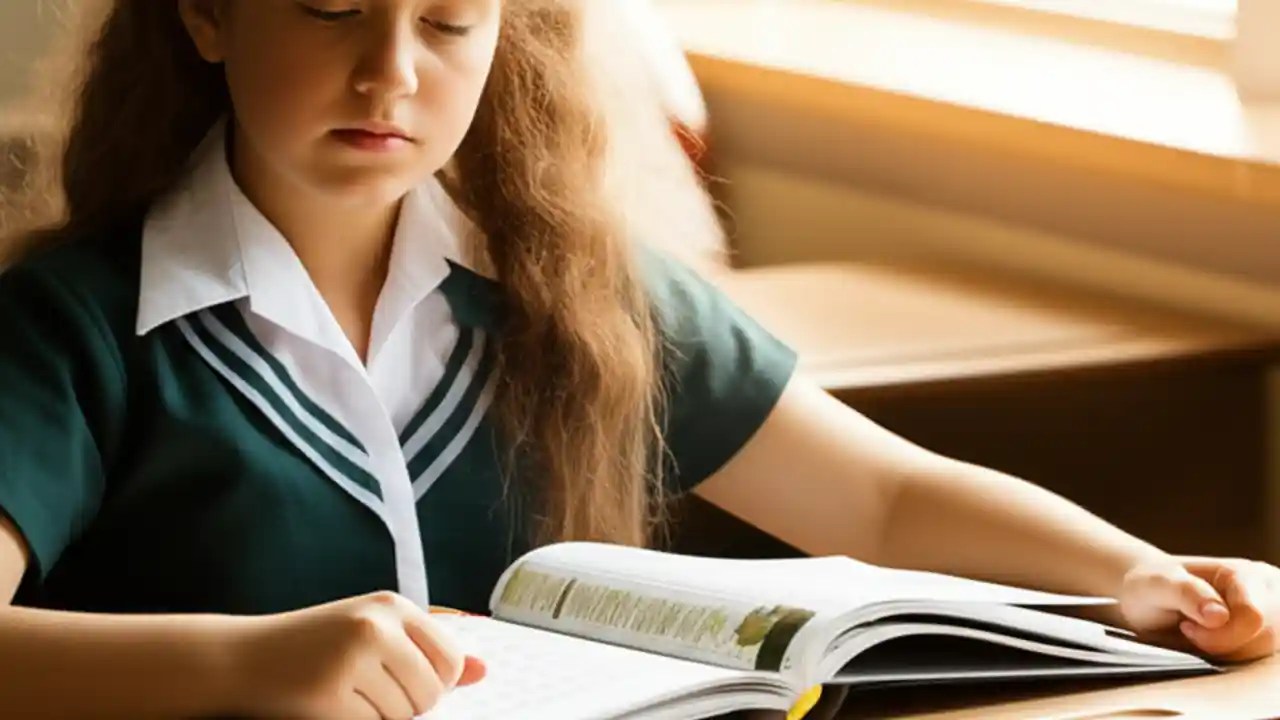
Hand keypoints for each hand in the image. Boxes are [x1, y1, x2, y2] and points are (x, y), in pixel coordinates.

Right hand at [231, 590, 486, 718]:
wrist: (242, 658)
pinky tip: (330, 706)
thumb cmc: (315, 648)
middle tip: (366, 691)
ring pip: (403, 717)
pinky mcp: (329, 694)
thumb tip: (483, 671)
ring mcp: (351, 659)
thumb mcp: (374, 636)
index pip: (450, 659)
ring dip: (379, 718)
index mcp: (391, 606)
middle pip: (430, 693)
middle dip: (407, 706)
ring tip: (345, 694)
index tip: (402, 680)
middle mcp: (375, 626)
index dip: (433, 683)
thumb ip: (427, 652)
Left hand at [1119, 557, 1279, 661]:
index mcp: (1246, 573)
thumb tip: (1220, 616)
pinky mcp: (1266, 635)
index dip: (1219, 634)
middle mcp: (1268, 592)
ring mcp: (1271, 615)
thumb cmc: (1151, 587)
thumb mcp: (1156, 585)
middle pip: (1264, 638)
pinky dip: (1233, 658)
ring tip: (1199, 633)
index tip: (1185, 626)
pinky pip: (1258, 661)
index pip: (1253, 618)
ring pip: (1262, 653)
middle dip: (1224, 645)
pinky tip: (1213, 643)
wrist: (1146, 597)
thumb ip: (1185, 593)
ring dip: (1227, 653)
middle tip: (1190, 630)